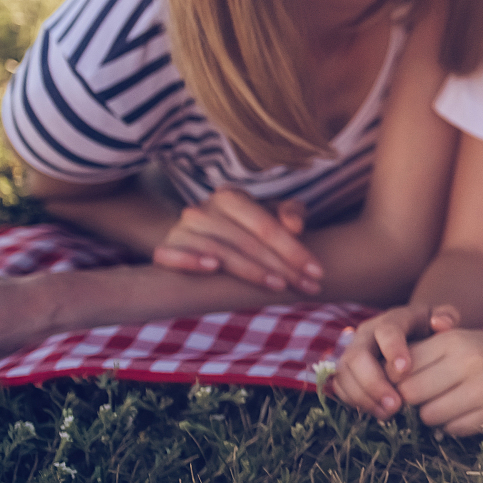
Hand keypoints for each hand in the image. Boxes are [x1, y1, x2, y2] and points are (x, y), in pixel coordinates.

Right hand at [151, 189, 321, 294]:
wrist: (195, 239)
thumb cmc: (243, 229)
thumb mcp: (268, 215)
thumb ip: (289, 213)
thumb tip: (296, 225)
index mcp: (230, 196)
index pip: (266, 226)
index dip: (294, 249)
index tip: (318, 271)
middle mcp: (203, 209)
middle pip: (248, 242)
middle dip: (283, 267)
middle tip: (308, 286)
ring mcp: (182, 229)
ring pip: (221, 251)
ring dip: (251, 271)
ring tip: (278, 286)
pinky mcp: (165, 248)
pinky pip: (174, 255)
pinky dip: (192, 260)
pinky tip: (213, 268)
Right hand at [329, 302, 460, 418]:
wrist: (414, 337)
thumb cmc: (430, 330)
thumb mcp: (442, 318)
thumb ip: (447, 316)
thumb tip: (441, 324)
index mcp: (391, 320)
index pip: (386, 330)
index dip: (393, 349)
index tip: (405, 371)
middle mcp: (366, 334)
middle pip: (357, 355)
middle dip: (373, 382)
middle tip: (396, 404)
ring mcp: (353, 353)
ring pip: (345, 374)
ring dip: (364, 396)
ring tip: (389, 413)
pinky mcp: (347, 371)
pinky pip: (341, 387)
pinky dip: (356, 402)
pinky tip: (378, 413)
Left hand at [395, 326, 482, 435]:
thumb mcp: (457, 340)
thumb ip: (422, 355)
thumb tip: (381, 384)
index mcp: (453, 339)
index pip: (402, 369)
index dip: (395, 383)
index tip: (401, 386)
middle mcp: (469, 361)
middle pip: (411, 394)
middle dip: (410, 401)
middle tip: (422, 398)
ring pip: (430, 416)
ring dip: (431, 415)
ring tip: (446, 403)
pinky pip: (454, 429)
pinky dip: (452, 425)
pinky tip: (465, 411)